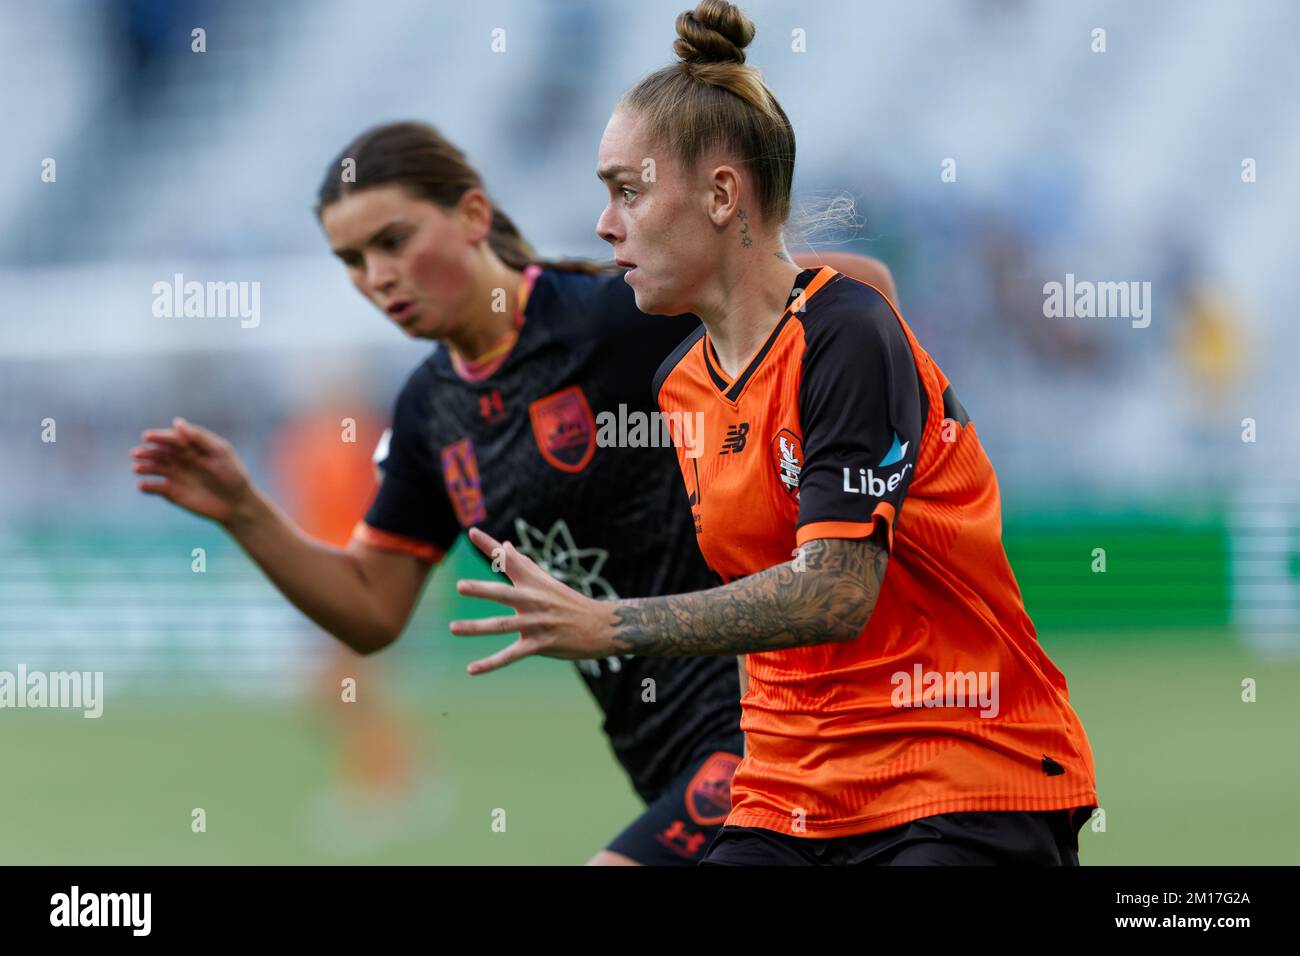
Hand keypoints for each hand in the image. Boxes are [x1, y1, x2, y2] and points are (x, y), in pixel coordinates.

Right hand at [131, 417, 254, 526]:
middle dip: (147, 452)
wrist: (236, 503)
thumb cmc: (232, 475)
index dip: (160, 437)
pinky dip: (147, 486)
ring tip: (137, 468)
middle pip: (159, 452)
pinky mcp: (171, 492)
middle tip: (136, 453)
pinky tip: (143, 485)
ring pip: (154, 468)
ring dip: (144, 467)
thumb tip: (176, 421)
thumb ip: (198, 437)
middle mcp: (179, 459)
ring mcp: (174, 475)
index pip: (172, 438)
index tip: (147, 436)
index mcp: (191, 446)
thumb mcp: (219, 453)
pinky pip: (154, 488)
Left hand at [450, 527, 618, 674]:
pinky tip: (471, 669)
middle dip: (483, 590)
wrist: (602, 626)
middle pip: (504, 594)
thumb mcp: (547, 581)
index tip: (472, 532)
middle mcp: (534, 600)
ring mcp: (536, 623)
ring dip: (477, 627)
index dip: (490, 546)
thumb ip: (523, 564)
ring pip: (503, 626)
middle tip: (460, 586)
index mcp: (534, 583)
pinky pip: (511, 655)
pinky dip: (491, 664)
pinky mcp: (539, 645)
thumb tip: (505, 544)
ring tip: (454, 627)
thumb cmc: (570, 602)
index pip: (509, 560)